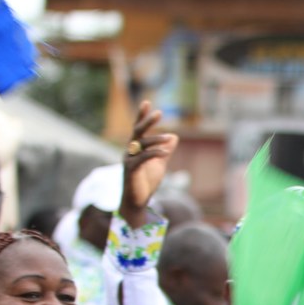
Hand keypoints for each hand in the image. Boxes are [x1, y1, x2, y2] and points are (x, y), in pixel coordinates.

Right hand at [120, 101, 178, 226]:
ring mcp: (128, 160)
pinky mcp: (131, 170)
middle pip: (137, 132)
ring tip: (170, 137)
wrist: (137, 202)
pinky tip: (165, 152)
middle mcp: (129, 151)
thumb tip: (175, 136)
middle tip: (159, 113)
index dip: (142, 116)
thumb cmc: (146, 182)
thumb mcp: (159, 164)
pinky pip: (142, 158)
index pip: (138, 129)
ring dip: (157, 140)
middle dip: (147, 121)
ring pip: (141, 145)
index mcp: (135, 148)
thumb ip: (165, 150)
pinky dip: (154, 154)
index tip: (147, 102)